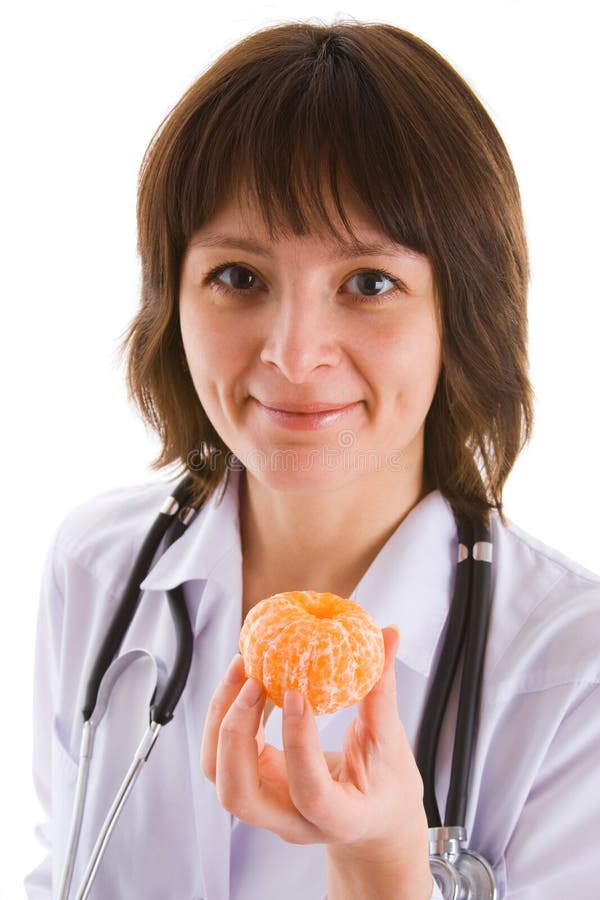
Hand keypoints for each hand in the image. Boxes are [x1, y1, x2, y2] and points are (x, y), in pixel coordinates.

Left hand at [200, 626, 429, 879]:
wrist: (374, 816)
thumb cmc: (387, 785)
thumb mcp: (391, 741)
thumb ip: (382, 690)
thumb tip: (388, 633)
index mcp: (339, 819)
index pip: (310, 793)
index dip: (298, 744)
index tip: (296, 693)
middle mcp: (293, 822)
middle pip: (239, 794)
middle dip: (236, 733)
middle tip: (254, 680)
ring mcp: (268, 807)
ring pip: (219, 775)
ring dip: (222, 721)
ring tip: (242, 670)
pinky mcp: (255, 784)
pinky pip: (222, 755)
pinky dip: (226, 715)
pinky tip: (245, 679)